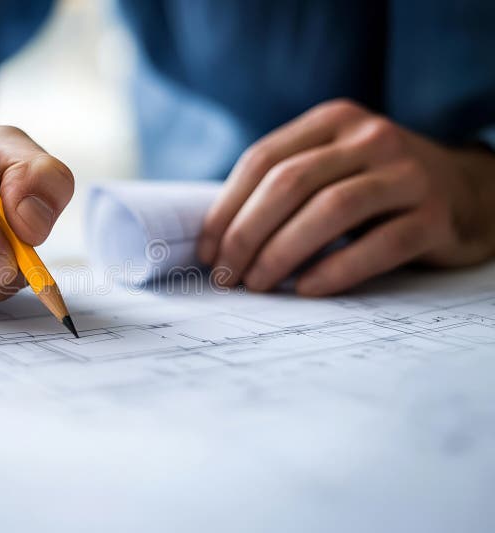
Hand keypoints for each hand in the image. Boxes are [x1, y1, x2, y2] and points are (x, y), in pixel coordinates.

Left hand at [197, 98, 494, 295]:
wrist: (470, 194)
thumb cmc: (378, 191)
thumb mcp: (333, 168)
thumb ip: (285, 187)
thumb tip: (218, 241)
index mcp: (333, 120)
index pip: (263, 159)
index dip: (226, 208)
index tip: (206, 251)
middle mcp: (370, 137)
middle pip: (289, 183)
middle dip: (245, 234)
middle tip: (225, 277)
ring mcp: (407, 174)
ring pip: (329, 209)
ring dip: (281, 253)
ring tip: (257, 285)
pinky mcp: (436, 216)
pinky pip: (378, 245)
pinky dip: (336, 270)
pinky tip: (307, 290)